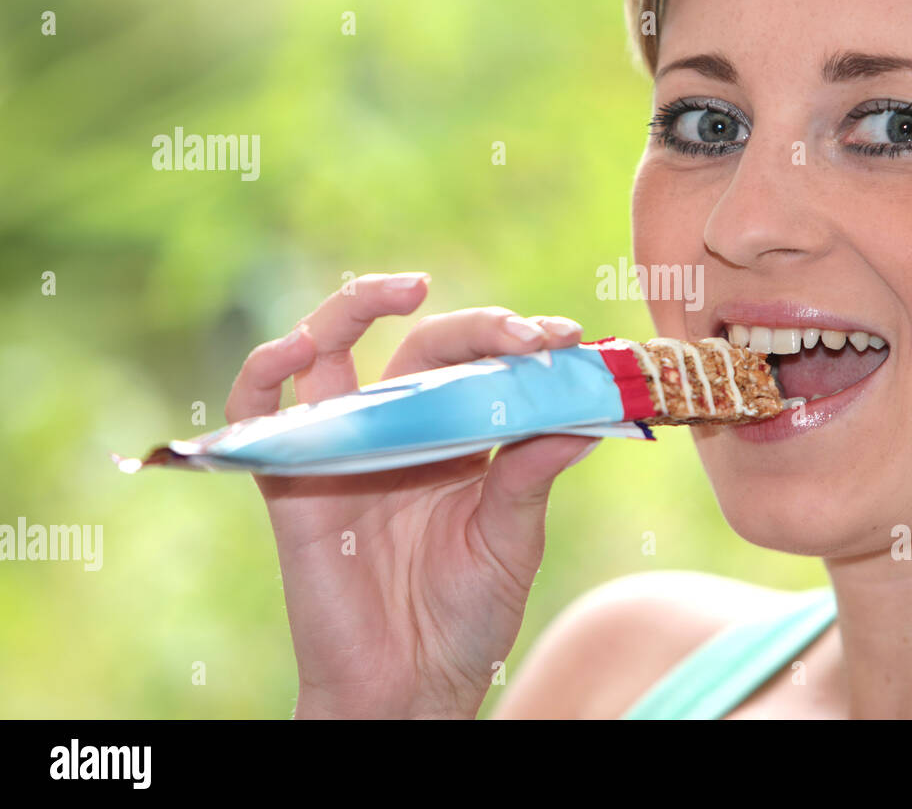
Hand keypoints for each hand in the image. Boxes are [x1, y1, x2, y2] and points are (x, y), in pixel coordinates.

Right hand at [225, 273, 597, 717]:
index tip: (566, 337)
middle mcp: (399, 431)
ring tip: (404, 289)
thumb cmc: (466, 616)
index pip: (479, 364)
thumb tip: (588, 408)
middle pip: (420, 347)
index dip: (516, 342)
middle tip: (524, 334)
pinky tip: (299, 347)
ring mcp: (343, 449)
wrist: (410, 688)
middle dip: (474, 328)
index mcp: (456, 439)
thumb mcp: (513, 536)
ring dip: (355, 307)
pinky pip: (257, 412)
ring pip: (327, 352)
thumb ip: (534, 469)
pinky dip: (265, 370)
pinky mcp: (292, 480)